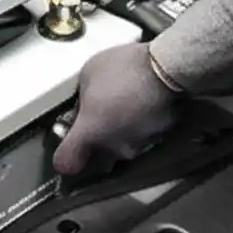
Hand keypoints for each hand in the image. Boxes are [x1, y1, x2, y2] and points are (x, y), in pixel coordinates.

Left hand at [53, 43, 180, 174]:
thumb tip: (85, 107)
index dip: (64, 157)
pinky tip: (142, 106)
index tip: (67, 146)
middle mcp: (113, 148)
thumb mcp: (88, 74)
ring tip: (124, 105)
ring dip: (119, 132)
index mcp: (90, 132)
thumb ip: (81, 99)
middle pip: (96, 154)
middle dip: (95, 138)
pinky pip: (142, 137)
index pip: (67, 164)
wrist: (167, 68)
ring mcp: (138, 146)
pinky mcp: (159, 140)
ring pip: (120, 146)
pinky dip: (140, 126)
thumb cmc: (123, 68)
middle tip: (98, 113)